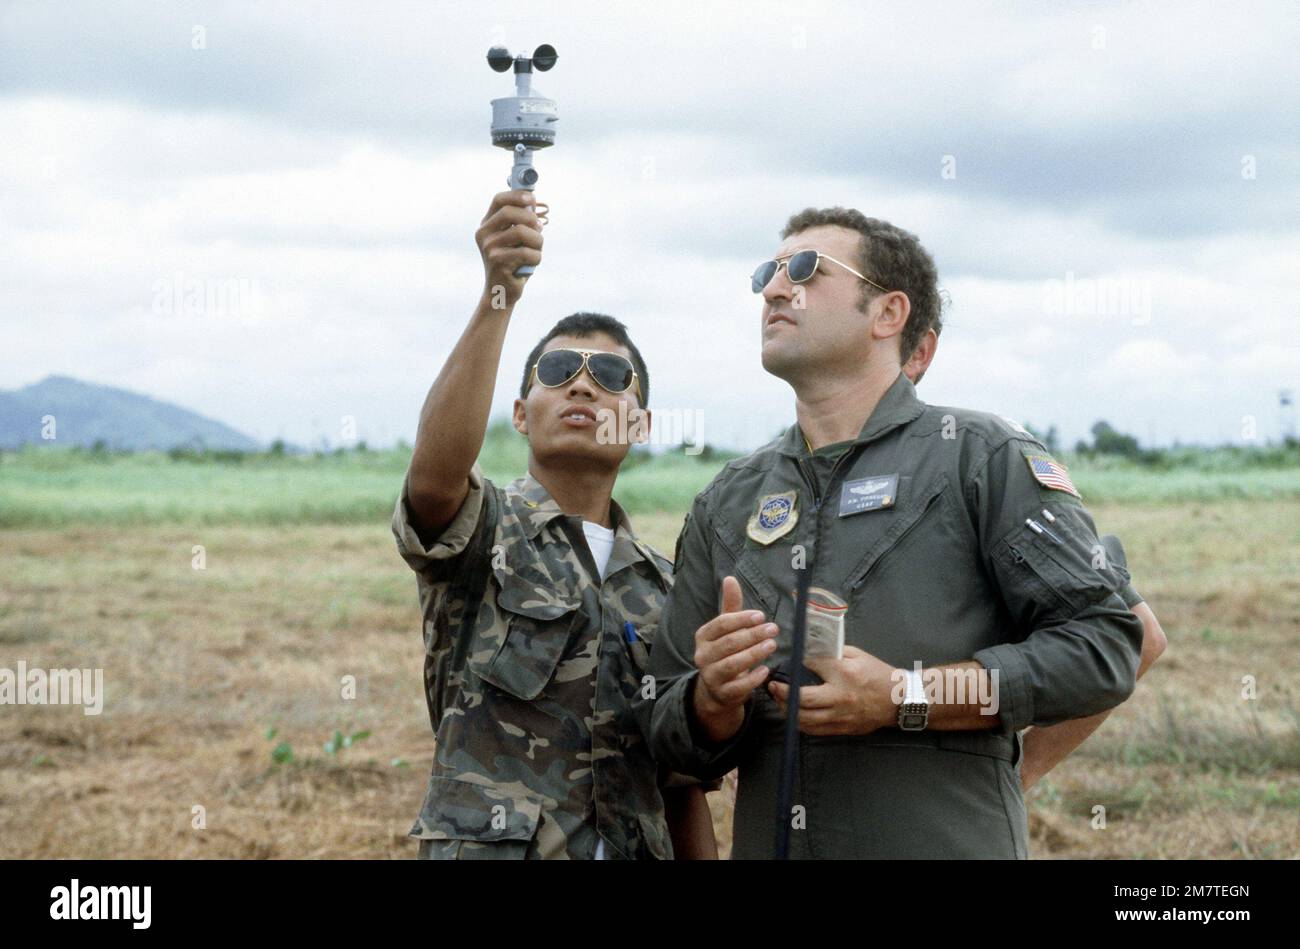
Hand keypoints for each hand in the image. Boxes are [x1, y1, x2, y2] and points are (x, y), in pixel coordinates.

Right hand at [476, 190, 543, 308]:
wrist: (501, 292)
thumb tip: (533, 201)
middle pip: (509, 212)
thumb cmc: (512, 262)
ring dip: (537, 242)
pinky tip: (531, 264)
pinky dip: (536, 258)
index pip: (499, 200)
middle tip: (539, 228)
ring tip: (536, 250)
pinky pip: (526, 252)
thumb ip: (521, 221)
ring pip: (522, 232)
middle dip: (531, 218)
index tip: (532, 198)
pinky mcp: (498, 262)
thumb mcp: (515, 239)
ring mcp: (489, 248)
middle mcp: (484, 234)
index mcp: (486, 225)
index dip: (517, 195)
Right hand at [691, 576, 777, 743]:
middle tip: (774, 629)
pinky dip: (752, 678)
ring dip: (754, 654)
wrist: (716, 689)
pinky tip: (765, 670)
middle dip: (752, 635)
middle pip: (729, 643)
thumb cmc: (725, 652)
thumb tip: (730, 578)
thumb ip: (730, 606)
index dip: (741, 619)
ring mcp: (711, 676)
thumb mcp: (726, 630)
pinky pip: (738, 686)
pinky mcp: (722, 693)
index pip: (721, 624)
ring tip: (772, 645)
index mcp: (703, 636)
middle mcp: (702, 656)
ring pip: (732, 664)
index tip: (761, 616)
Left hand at [766, 645, 898, 735]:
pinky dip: (801, 723)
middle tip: (773, 686)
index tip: (788, 664)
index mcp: (844, 673)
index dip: (796, 664)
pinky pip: (815, 730)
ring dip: (787, 710)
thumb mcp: (857, 654)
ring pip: (805, 719)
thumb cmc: (878, 674)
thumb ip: (833, 652)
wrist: (899, 700)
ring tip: (779, 701)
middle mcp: (840, 696)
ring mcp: (841, 716)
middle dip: (781, 693)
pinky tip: (794, 715)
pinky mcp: (843, 729)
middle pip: (801, 699)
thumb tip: (809, 650)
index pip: (811, 666)